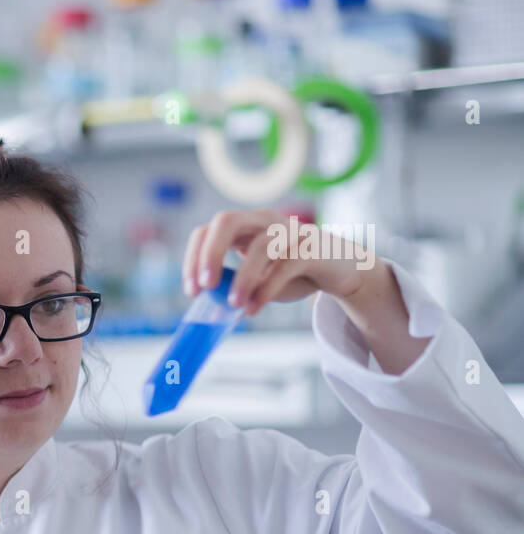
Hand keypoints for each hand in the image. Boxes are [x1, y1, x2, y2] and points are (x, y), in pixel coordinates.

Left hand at [182, 208, 372, 316]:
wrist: (341, 269)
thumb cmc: (292, 273)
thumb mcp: (257, 282)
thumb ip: (234, 289)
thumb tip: (210, 312)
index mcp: (242, 227)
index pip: (206, 231)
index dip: (193, 258)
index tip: (192, 291)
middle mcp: (262, 221)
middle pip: (227, 221)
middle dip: (210, 253)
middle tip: (205, 286)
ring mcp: (289, 230)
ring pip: (260, 245)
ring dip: (243, 278)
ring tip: (235, 305)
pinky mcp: (312, 246)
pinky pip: (286, 265)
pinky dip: (267, 288)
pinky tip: (254, 308)